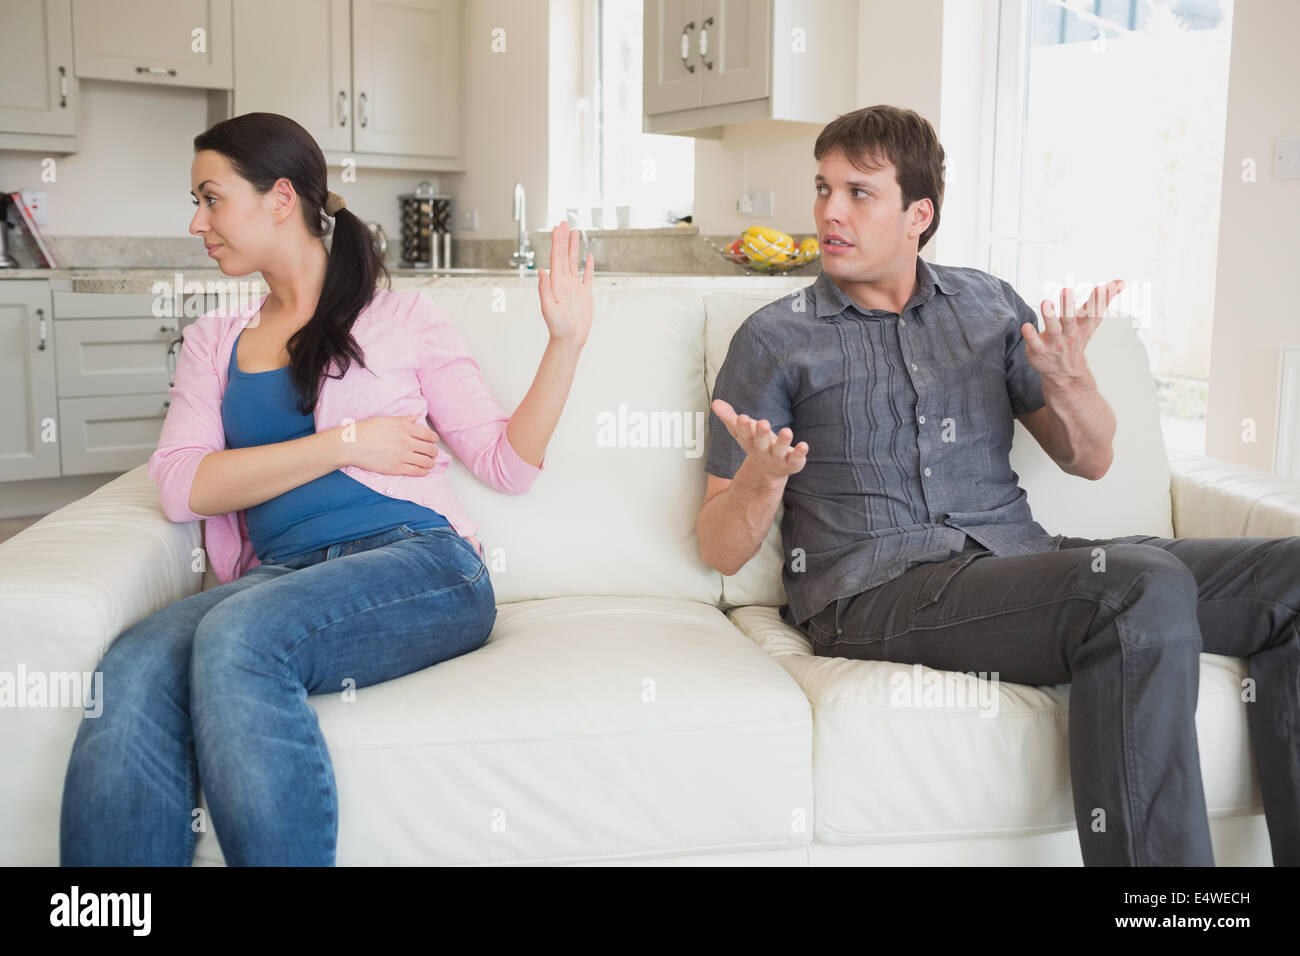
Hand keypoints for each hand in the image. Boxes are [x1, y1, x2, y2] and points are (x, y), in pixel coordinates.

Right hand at [342, 413, 439, 475]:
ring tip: (429, 463)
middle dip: (434, 452)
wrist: (352, 445)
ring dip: (430, 463)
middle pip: (430, 449)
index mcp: (404, 428)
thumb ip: (403, 420)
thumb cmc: (366, 430)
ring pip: (426, 462)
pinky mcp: (396, 468)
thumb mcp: (385, 420)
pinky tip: (423, 471)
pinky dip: (423, 472)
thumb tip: (415, 418)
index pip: (428, 435)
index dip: (434, 439)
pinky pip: (417, 472)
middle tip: (432, 453)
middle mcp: (406, 442)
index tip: (433, 441)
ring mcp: (402, 456)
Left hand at [538, 221, 593, 349]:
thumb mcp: (548, 308)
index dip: (557, 242)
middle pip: (564, 255)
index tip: (557, 228)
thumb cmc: (557, 327)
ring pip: (574, 262)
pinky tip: (588, 257)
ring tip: (575, 233)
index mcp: (556, 283)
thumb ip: (544, 288)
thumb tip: (542, 270)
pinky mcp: (585, 295)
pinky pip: (587, 277)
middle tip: (564, 223)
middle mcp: (564, 282)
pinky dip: (588, 266)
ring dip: (574, 247)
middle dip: (564, 239)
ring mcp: (575, 287)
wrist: (568, 340)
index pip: (556, 257)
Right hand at [711, 398, 807, 480]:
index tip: (743, 417)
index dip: (743, 427)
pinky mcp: (791, 462)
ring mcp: (777, 458)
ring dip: (783, 441)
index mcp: (749, 442)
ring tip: (787, 431)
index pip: (744, 434)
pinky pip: (795, 459)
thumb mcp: (742, 431)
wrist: (768, 471)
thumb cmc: (755, 443)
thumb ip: (729, 417)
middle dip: (761, 434)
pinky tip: (804, 445)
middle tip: (763, 422)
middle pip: (760, 443)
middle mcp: (762, 451)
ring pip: (779, 450)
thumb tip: (715, 402)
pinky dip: (799, 453)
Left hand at [1023, 279, 1124, 383]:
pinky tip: (1026, 326)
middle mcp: (1070, 334)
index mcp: (1083, 326)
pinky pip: (1034, 343)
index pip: (1093, 313)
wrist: (1065, 373)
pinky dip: (1031, 335)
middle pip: (1070, 319)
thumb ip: (1102, 300)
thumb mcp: (1089, 321)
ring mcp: (1054, 343)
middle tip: (1066, 289)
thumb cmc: (1076, 338)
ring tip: (1046, 302)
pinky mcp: (1039, 350)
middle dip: (1068, 305)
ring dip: (1049, 316)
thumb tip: (1120, 282)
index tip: (1101, 288)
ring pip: (1052, 329)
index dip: (1098, 301)